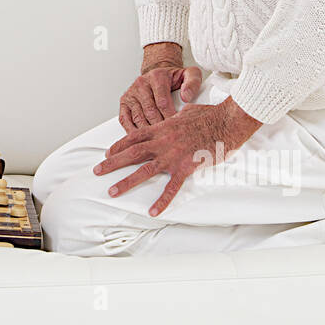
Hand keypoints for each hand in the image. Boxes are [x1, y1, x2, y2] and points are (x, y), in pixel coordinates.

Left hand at [95, 97, 261, 215]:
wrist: (227, 120)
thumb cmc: (209, 115)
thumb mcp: (185, 113)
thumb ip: (174, 119)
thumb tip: (173, 118)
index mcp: (161, 128)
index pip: (134, 137)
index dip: (118, 145)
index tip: (108, 152)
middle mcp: (163, 142)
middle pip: (131, 153)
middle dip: (112, 163)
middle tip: (96, 171)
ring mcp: (173, 155)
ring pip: (145, 170)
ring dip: (126, 182)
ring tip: (112, 191)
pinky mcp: (187, 167)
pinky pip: (172, 187)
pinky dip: (162, 200)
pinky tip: (153, 211)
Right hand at [119, 61, 203, 130]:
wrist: (158, 75)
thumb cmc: (174, 78)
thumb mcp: (189, 74)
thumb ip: (192, 82)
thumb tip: (186, 97)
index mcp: (157, 76)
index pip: (162, 102)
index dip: (171, 118)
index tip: (178, 127)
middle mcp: (141, 84)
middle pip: (150, 112)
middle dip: (161, 128)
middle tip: (171, 138)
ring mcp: (131, 94)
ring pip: (138, 118)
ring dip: (149, 132)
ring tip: (160, 141)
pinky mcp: (124, 103)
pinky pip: (125, 120)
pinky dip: (133, 132)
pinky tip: (144, 138)